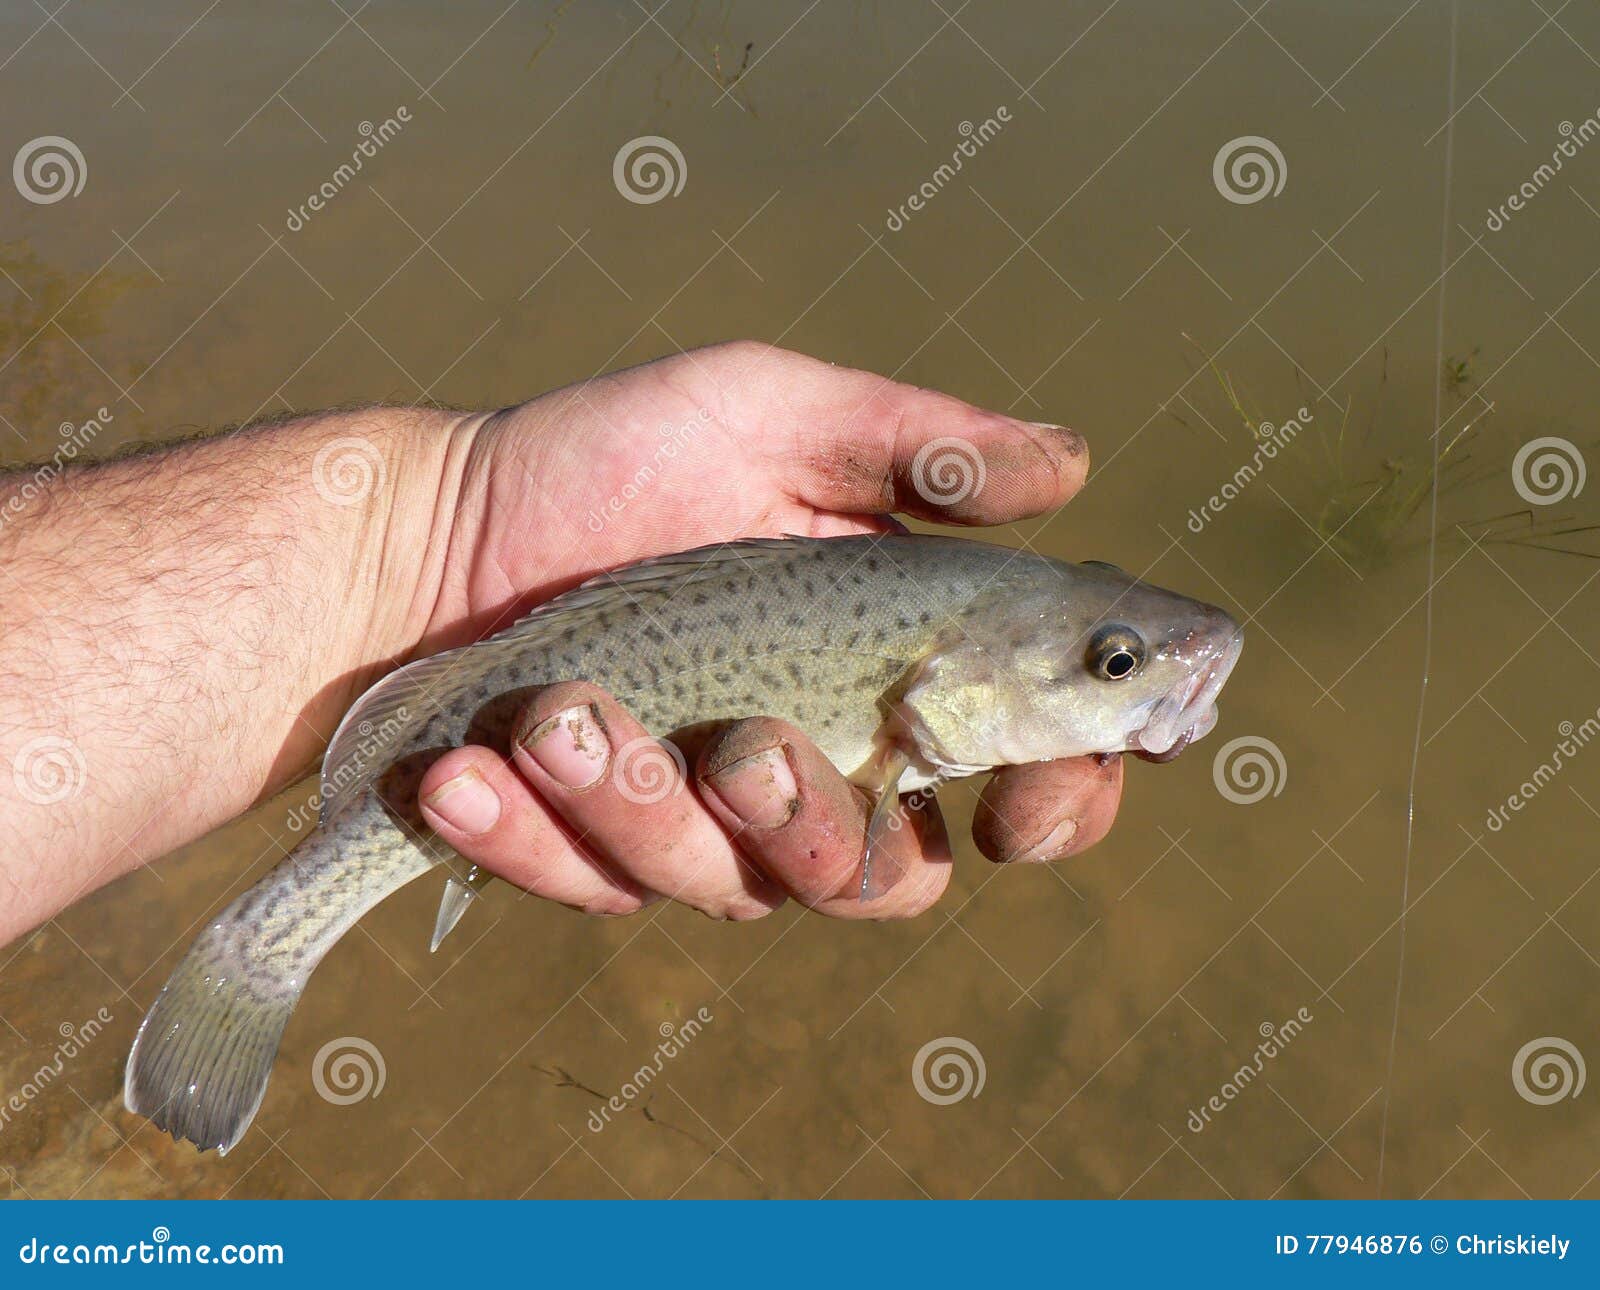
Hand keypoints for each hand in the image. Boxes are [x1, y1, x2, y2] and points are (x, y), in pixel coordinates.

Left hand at [413, 341, 1123, 920]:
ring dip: (648, 811)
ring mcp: (705, 824)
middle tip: (741, 747)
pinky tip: (473, 775)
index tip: (1016, 806)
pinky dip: (533, 837)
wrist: (438, 522)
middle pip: (880, 880)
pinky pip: (591, 887)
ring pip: (733, 888)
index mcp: (892, 672)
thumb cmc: (617, 458)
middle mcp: (817, 766)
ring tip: (559, 714)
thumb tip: (1070, 469)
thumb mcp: (767, 415)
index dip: (1055, 806)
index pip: (1027, 773)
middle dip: (816, 830)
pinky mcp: (592, 853)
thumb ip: (912, 444)